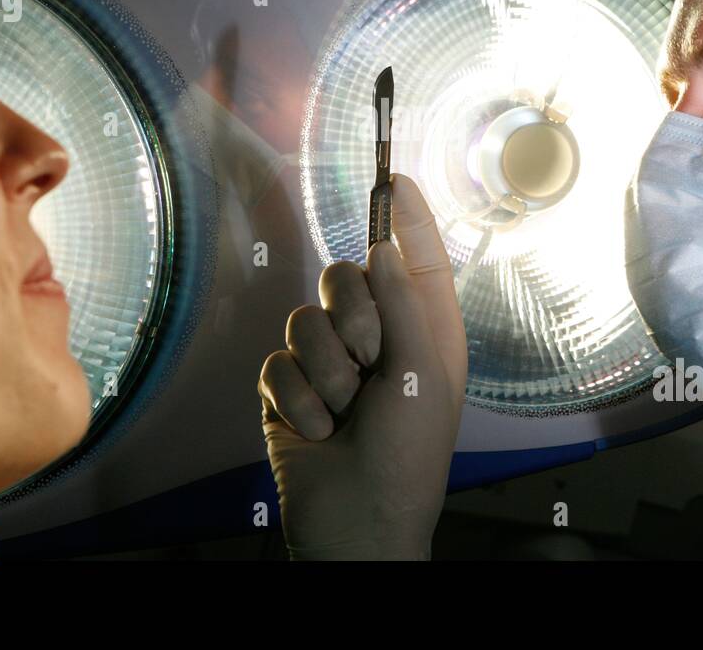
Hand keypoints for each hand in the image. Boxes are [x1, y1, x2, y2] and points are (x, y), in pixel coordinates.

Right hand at [258, 173, 467, 558]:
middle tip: (370, 364)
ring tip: (345, 415)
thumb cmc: (408, 457)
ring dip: (327, 374)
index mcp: (425, 332)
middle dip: (354, 320)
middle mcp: (378, 340)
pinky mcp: (289, 389)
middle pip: (346, 277)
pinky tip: (319, 432)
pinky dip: (298, 400)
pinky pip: (277, 362)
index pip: (416, 259)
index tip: (395, 177)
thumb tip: (383, 247)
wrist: (356, 525)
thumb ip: (404, 303)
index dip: (408, 218)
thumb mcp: (422, 373)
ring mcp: (330, 364)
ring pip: (305, 321)